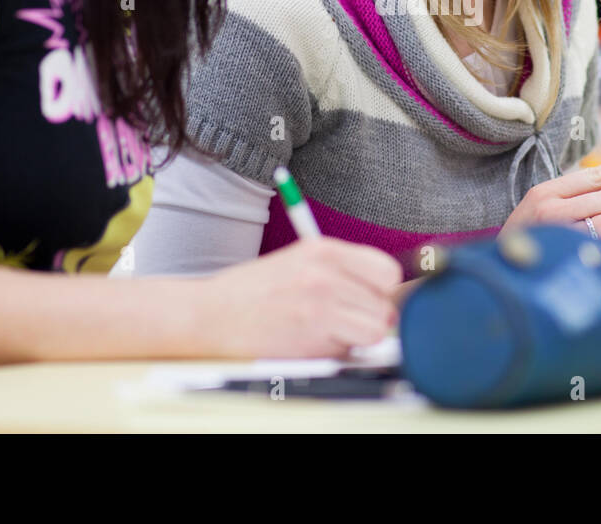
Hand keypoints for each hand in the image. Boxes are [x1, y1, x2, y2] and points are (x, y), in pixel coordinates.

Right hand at [193, 237, 401, 358]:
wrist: (213, 314)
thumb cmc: (255, 290)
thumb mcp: (300, 260)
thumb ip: (343, 270)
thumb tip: (387, 291)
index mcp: (325, 249)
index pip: (388, 271)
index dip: (383, 290)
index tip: (371, 297)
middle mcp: (326, 274)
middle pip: (386, 305)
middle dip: (372, 317)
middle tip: (346, 318)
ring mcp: (321, 306)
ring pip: (374, 330)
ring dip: (358, 336)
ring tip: (330, 329)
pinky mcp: (313, 336)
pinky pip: (349, 350)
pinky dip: (337, 351)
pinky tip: (313, 339)